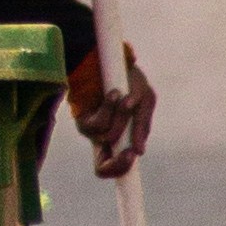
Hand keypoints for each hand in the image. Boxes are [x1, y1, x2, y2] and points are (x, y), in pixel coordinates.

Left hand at [70, 42, 155, 179]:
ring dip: (122, 118)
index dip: (121, 168)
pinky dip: (110, 108)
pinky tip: (114, 93)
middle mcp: (102, 139)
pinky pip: (99, 124)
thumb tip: (139, 151)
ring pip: (110, 137)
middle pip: (103, 168)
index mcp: (120, 138)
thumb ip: (142, 124)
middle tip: (131, 150)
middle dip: (120, 161)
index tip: (134, 155)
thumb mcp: (144, 99)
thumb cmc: (126, 78)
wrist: (104, 56)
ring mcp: (91, 131)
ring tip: (124, 98)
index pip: (116, 167)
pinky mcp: (82, 120)